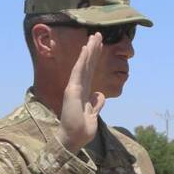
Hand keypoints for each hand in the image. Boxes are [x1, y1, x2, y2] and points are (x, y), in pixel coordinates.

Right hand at [59, 33, 105, 152]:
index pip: (90, 72)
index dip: (94, 59)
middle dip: (93, 50)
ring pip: (83, 65)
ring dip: (89, 50)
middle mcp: (78, 88)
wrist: (73, 139)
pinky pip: (79, 72)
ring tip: (95, 36)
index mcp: (84, 93)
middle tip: (98, 34)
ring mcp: (75, 88)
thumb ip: (96, 104)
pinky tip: (86, 49)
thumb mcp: (93, 115)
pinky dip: (82, 60)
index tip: (100, 46)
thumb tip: (100, 94)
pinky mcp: (73, 90)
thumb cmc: (81, 130)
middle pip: (88, 65)